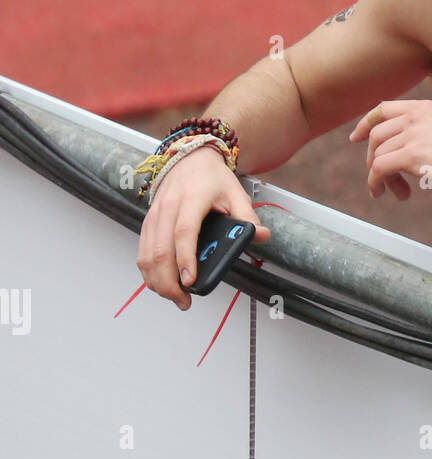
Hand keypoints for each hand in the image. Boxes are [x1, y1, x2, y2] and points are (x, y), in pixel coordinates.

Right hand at [137, 146, 270, 309]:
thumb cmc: (212, 178)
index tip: (191, 281)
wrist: (189, 158)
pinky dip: (148, 271)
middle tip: (184, 300)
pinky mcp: (148, 222)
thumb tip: (262, 236)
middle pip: (160, 250)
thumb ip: (248, 217)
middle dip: (169, 282)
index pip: (184, 232)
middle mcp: (168, 207)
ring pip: (147, 255)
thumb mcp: (236, 193)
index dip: (185, 259)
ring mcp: (155, 215)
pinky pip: (142, 251)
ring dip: (157, 281)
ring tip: (175, 297)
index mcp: (192, 199)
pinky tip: (160, 283)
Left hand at [350, 100, 431, 200]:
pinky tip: (384, 192)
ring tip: (398, 192)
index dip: (366, 124)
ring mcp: (412, 134)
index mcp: (424, 107)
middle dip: (374, 159)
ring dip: (381, 177)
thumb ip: (425, 133)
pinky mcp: (412, 155)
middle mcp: (415, 117)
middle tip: (386, 180)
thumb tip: (404, 154)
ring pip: (377, 155)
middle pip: (376, 135)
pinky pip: (379, 168)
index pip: (384, 109)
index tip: (356, 138)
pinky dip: (376, 182)